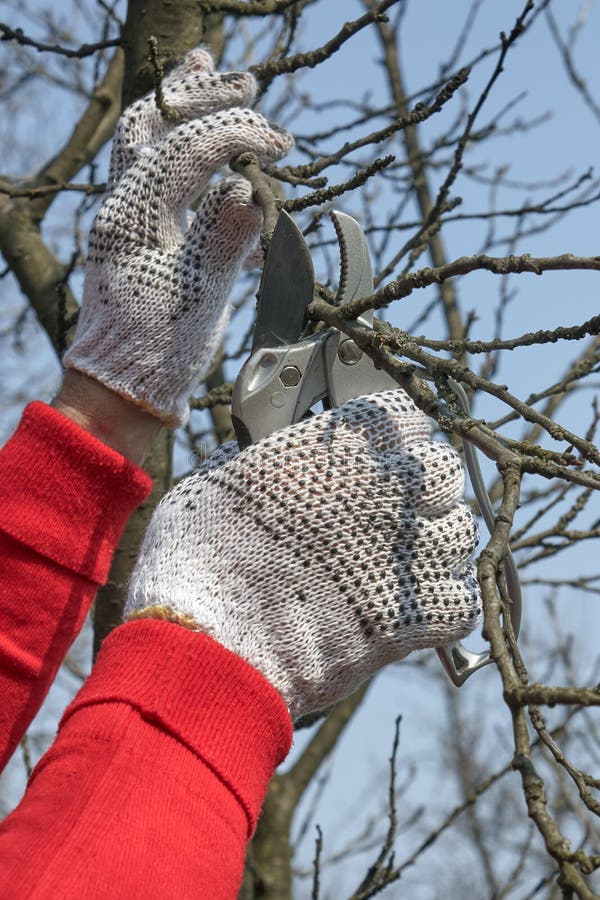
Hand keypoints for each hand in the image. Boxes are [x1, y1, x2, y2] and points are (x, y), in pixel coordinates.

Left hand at [63, 48, 292, 425]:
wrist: (123, 386)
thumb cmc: (159, 349)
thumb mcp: (201, 295)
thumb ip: (225, 235)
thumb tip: (249, 187)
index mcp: (135, 216)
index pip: (187, 147)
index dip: (238, 133)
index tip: (281, 142)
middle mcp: (123, 206)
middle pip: (153, 123)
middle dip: (199, 95)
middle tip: (242, 79)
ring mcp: (127, 217)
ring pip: (148, 141)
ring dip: (183, 108)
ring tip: (213, 74)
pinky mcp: (139, 234)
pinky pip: (160, 177)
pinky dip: (187, 152)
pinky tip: (220, 156)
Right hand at [124, 390, 480, 720]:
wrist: (211, 639)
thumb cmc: (202, 555)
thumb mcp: (222, 477)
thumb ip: (267, 455)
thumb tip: (271, 450)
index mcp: (342, 445)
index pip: (406, 414)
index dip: (396, 434)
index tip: (382, 451)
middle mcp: (387, 488)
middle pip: (444, 469)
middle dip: (424, 486)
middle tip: (392, 507)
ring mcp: (407, 551)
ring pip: (461, 532)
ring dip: (437, 543)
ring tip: (401, 560)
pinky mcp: (414, 615)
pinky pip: (462, 599)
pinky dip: (443, 604)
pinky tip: (409, 606)